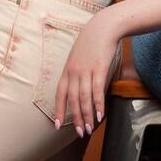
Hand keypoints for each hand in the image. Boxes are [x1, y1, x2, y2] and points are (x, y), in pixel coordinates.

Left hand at [53, 9, 122, 136]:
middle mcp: (74, 73)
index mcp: (67, 71)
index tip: (58, 126)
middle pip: (73, 100)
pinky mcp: (99, 68)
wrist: (103, 27)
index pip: (60, 95)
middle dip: (76, 118)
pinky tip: (100, 115)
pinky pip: (97, 90)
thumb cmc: (92, 43)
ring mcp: (86, 71)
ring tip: (89, 128)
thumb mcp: (78, 57)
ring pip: (84, 98)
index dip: (59, 111)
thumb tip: (77, 86)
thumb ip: (76, 72)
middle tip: (80, 133)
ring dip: (87, 116)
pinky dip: (98, 104)